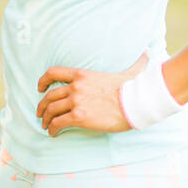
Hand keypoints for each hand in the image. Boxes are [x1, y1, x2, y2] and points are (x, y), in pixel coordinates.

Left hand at [35, 51, 149, 135]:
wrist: (135, 103)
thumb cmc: (133, 89)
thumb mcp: (128, 71)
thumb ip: (135, 63)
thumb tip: (148, 54)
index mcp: (82, 75)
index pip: (54, 72)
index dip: (42, 80)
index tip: (39, 88)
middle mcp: (76, 87)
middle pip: (49, 95)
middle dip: (42, 105)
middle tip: (40, 113)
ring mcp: (76, 101)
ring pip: (51, 110)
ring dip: (45, 119)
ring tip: (45, 125)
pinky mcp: (79, 117)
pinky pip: (58, 123)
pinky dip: (52, 128)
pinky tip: (53, 133)